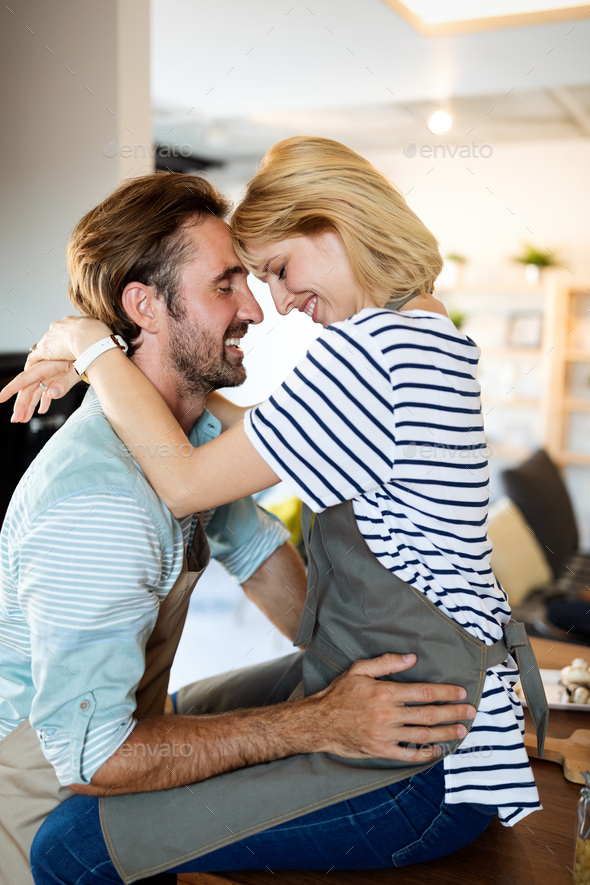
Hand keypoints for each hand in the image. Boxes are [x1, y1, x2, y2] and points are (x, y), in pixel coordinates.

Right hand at [0, 357, 79, 422]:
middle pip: (28, 390)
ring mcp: (49, 375)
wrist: (92, 346)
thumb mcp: (74, 370)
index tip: (0, 398)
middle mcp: (43, 371)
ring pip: (35, 392)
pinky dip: (44, 401)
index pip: (24, 380)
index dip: (11, 389)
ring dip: (30, 406)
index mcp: (43, 366)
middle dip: (21, 406)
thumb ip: (63, 384)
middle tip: (16, 420)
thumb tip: (51, 395)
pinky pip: (46, 391)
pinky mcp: (57, 378)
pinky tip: (41, 410)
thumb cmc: (82, 355)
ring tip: (23, 420)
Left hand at [27, 315, 112, 365]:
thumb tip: (105, 336)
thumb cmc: (99, 335)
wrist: (90, 338)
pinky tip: (35, 369)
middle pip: (52, 337)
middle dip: (55, 346)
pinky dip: (34, 363)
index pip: (63, 329)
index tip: (69, 345)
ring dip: (45, 355)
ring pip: (43, 346)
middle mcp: (58, 327)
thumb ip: (97, 332)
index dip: (66, 338)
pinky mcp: (44, 350)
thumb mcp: (99, 329)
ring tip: (47, 366)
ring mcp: (50, 338)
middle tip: (60, 357)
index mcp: (71, 321)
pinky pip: (35, 357)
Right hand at [313, 652, 475, 761]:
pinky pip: (408, 755)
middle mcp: (387, 715)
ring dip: (445, 733)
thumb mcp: (359, 670)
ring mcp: (385, 735)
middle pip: (428, 714)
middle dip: (453, 712)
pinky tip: (437, 750)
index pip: (423, 692)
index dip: (445, 692)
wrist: (319, 722)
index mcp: (384, 693)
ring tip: (461, 730)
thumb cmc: (339, 694)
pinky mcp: (380, 751)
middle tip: (471, 711)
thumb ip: (386, 663)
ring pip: (423, 735)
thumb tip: (411, 658)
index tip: (461, 692)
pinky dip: (425, 754)